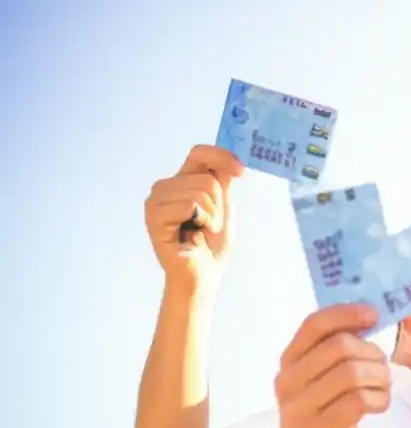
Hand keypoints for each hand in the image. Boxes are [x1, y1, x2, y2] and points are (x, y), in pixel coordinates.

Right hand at [144, 144, 244, 295]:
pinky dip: (201, 221)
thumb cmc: (212, 245)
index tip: (240, 171)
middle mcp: (166, 186)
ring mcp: (156, 200)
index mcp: (183, 181)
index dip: (221, 156)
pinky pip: (190, 204)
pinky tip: (191, 235)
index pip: (200, 152)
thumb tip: (231, 161)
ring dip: (212, 215)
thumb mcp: (225, 207)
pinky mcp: (153, 215)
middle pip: (207, 177)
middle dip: (219, 204)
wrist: (204, 275)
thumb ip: (224, 182)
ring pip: (201, 190)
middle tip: (208, 224)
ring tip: (199, 230)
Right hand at [274, 305, 388, 427]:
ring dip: (379, 376)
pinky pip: (358, 401)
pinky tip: (379, 404)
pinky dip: (379, 398)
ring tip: (383, 386)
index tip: (373, 315)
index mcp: (290, 359)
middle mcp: (288, 379)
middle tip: (383, 366)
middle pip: (340, 346)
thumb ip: (339, 350)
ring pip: (351, 373)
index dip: (347, 314)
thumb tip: (371, 314)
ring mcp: (299, 406)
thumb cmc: (323, 413)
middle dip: (372, 353)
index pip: (315, 324)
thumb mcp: (323, 378)